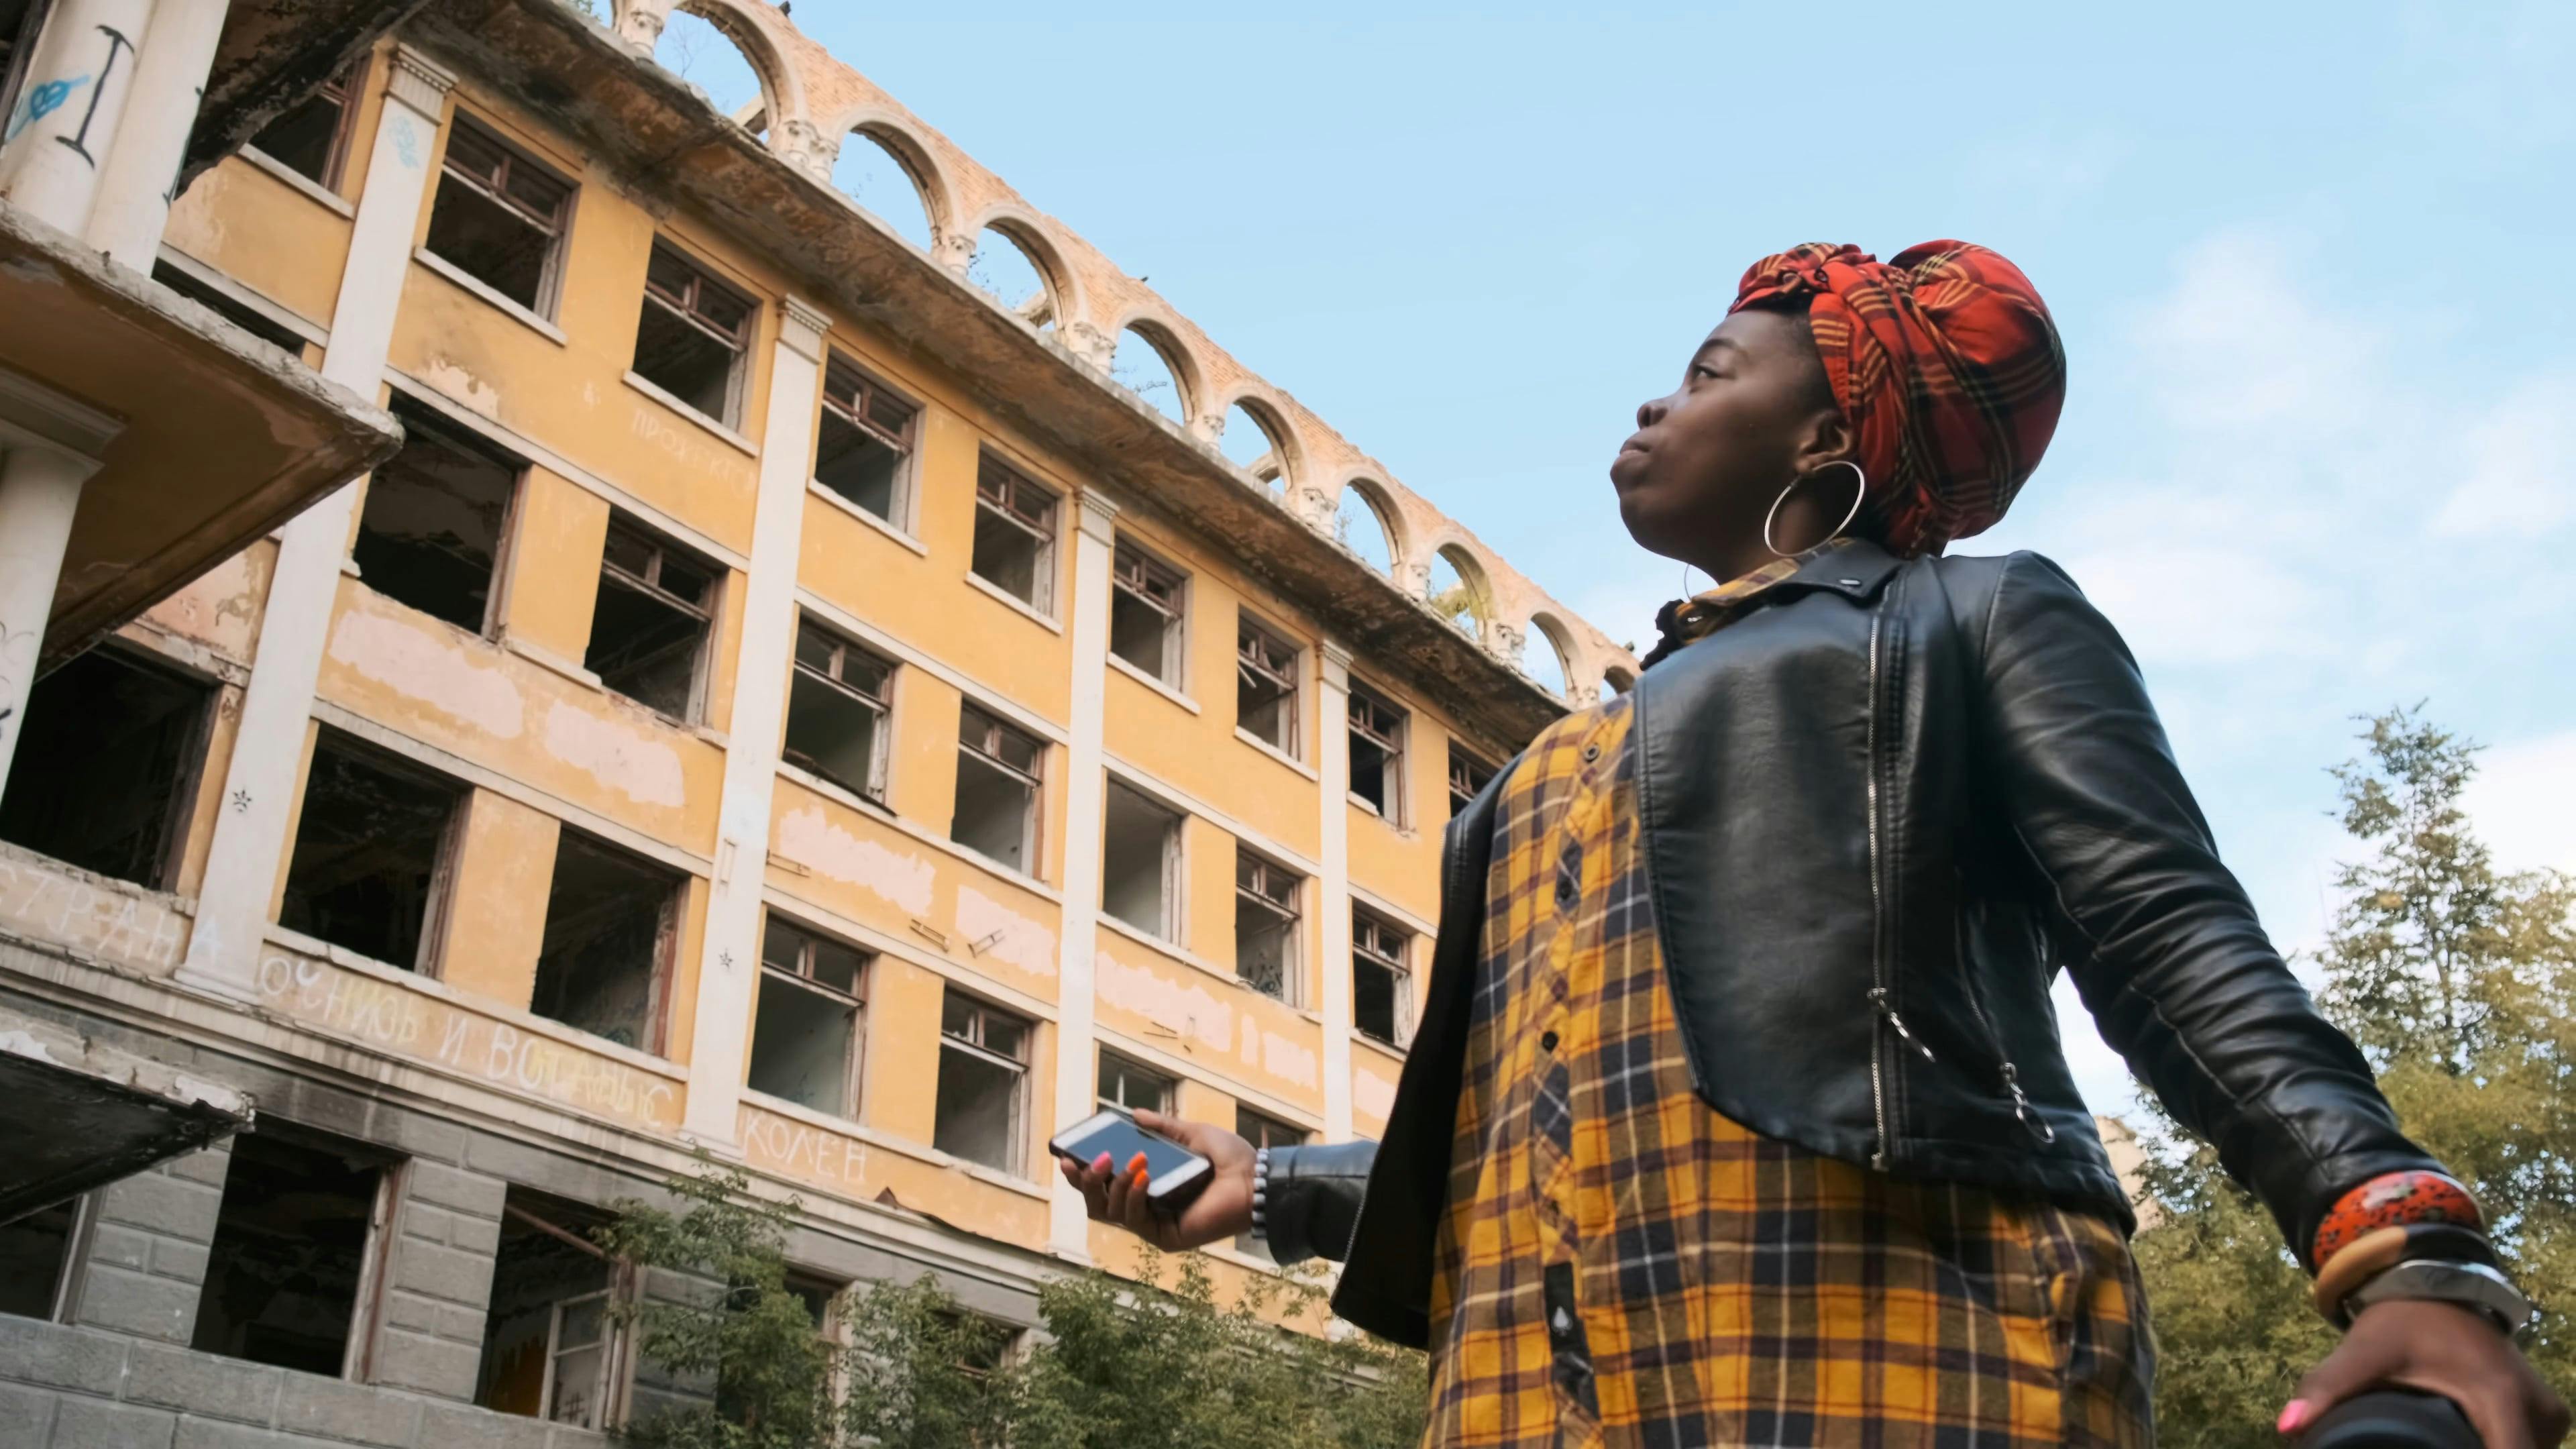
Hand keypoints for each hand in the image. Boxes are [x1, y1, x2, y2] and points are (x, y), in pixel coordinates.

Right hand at [1055, 1109, 1254, 1251]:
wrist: (1257, 1180)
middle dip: (1084, 1183)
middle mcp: (1147, 1209)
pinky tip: (1140, 1176)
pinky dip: (1133, 1196)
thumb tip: (1132, 1114)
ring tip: (1122, 1160)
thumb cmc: (1230, 1159)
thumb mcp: (1191, 1134)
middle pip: (1098, 1205)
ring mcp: (1155, 1225)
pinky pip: (1136, 1219)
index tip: (1065, 1157)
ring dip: (1111, 1184)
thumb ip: (1162, 1127)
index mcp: (1148, 1187)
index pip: (1103, 1187)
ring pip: (1111, 1212)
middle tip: (1081, 1162)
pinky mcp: (1166, 1237)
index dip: (1080, 1176)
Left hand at [2284, 1299, 2568, 1448]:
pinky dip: (2495, 1448)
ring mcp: (2548, 1417)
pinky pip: (2523, 1448)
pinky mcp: (2545, 1417)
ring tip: (2432, 1444)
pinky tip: (2459, 1446)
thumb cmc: (2403, 1319)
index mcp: (2502, 1399)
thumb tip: (2286, 1428)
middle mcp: (2539, 1412)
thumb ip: (2328, 1389)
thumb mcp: (2365, 1351)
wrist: (2437, 1285)